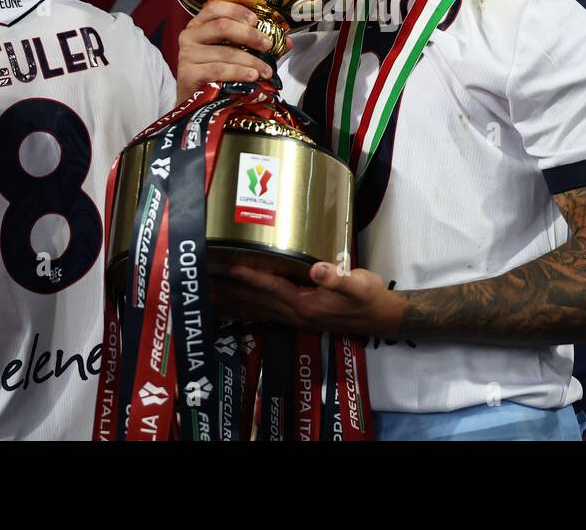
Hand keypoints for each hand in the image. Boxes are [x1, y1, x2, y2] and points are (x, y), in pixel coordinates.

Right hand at [176, 0, 279, 100]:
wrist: (196, 101)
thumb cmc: (217, 73)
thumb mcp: (237, 53)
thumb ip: (259, 45)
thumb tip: (288, 42)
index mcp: (200, 24)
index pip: (215, 7)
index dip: (237, 10)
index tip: (256, 20)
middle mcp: (189, 35)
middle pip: (222, 26)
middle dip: (249, 35)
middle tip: (267, 45)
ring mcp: (186, 54)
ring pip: (225, 52)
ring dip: (251, 61)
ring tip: (266, 70)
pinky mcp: (187, 73)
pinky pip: (218, 70)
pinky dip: (239, 72)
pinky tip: (252, 77)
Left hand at [212, 263, 403, 336]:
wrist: (381, 319)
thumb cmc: (370, 298)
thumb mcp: (360, 284)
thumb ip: (339, 278)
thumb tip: (318, 269)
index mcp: (306, 305)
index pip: (272, 289)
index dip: (251, 277)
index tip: (229, 265)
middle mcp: (295, 314)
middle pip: (256, 302)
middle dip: (231, 291)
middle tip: (205, 280)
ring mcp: (294, 318)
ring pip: (256, 309)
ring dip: (232, 302)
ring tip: (209, 292)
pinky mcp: (297, 317)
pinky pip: (263, 312)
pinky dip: (245, 308)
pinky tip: (232, 305)